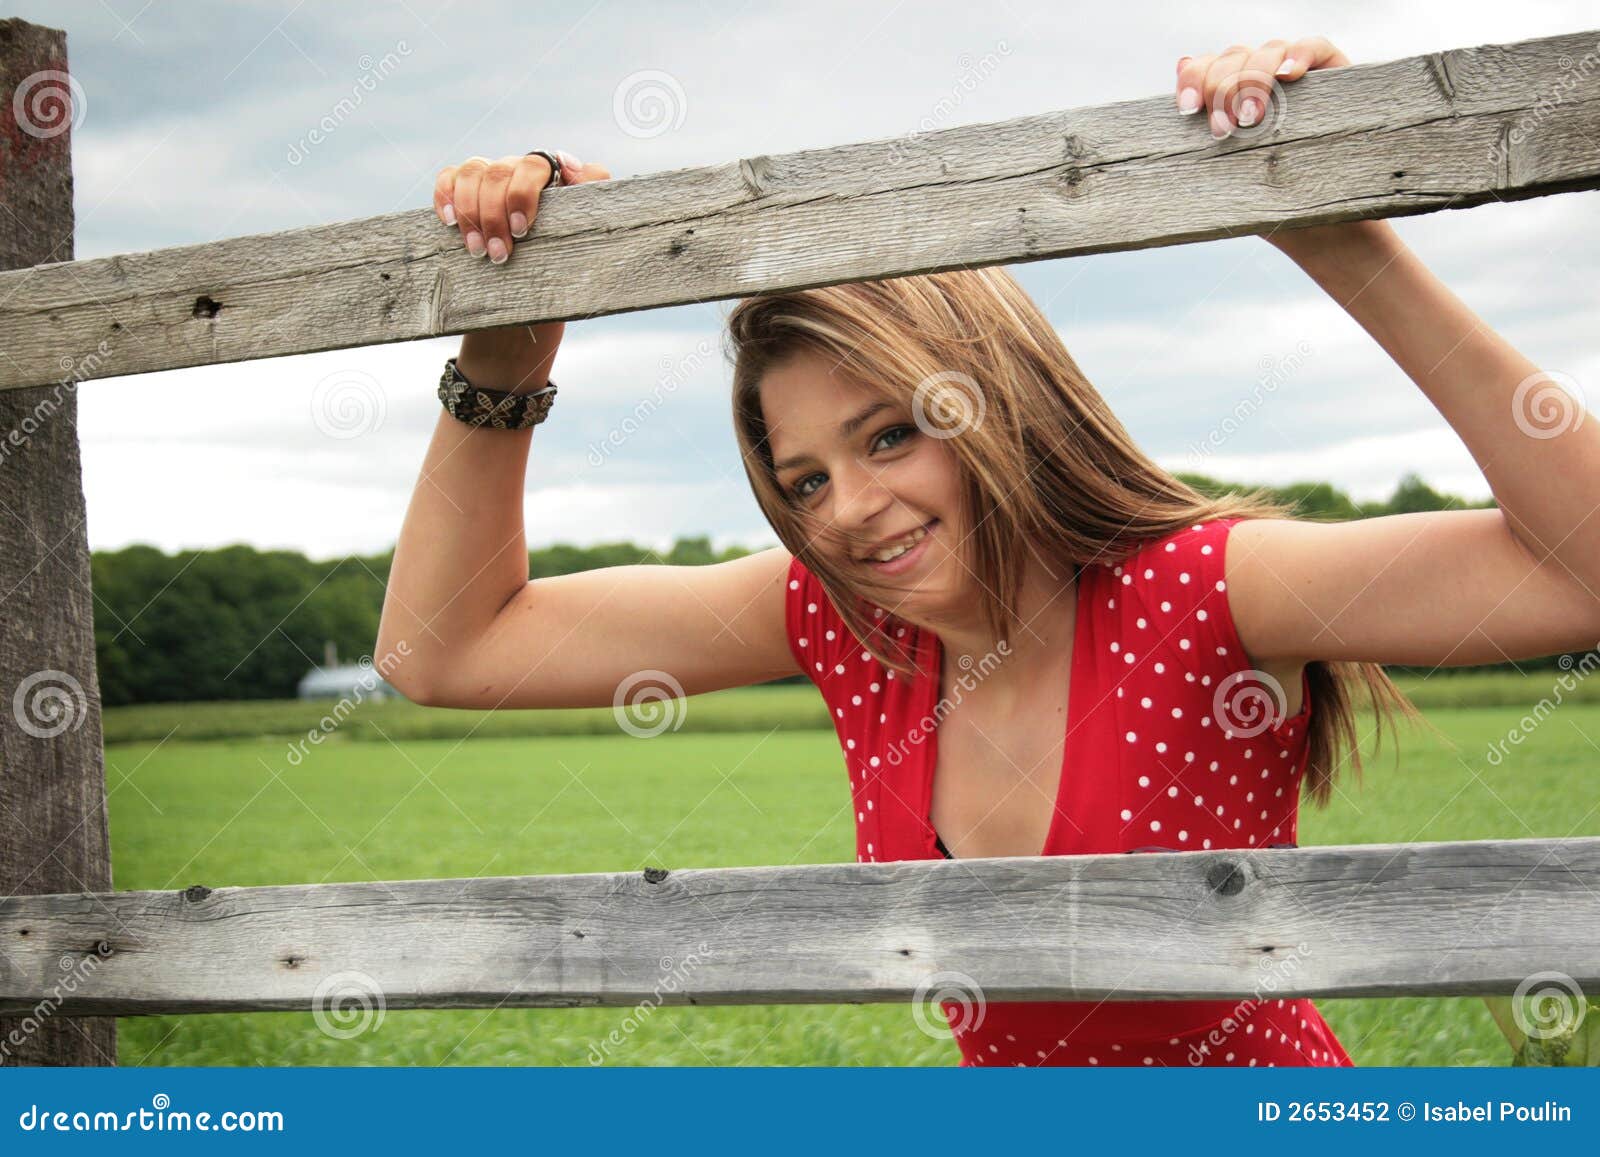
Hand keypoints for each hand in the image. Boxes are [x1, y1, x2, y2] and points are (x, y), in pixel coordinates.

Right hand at [433, 150, 610, 263]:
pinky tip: (450, 222)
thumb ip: (591, 185)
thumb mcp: (587, 223)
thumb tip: (565, 160)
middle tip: (500, 255)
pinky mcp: (464, 189)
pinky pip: (449, 178)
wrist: (541, 283)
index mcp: (546, 174)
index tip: (522, 231)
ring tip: (478, 252)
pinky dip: (445, 196)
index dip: (522, 195)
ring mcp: (488, 177)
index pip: (532, 166)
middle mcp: (515, 169)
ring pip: (472, 174)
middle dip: (495, 216)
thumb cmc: (568, 251)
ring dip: (471, 214)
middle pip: (498, 173)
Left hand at [1174, 38, 1392, 260]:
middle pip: (1233, 58)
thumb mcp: (1224, 176)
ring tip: (1252, 119)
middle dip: (1222, 91)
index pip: (1205, 67)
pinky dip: (1299, 54)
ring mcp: (1295, 74)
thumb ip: (1198, 136)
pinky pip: (1314, 47)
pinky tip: (1290, 74)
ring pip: (1267, 52)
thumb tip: (1176, 77)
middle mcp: (1258, 79)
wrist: (1320, 228)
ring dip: (1254, 80)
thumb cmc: (1265, 203)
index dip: (1194, 80)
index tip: (1189, 110)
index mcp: (1228, 98)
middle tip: (1224, 131)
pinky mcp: (1332, 74)